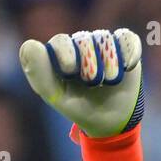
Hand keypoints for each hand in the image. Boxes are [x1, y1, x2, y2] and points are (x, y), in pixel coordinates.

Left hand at [19, 28, 142, 137]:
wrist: (110, 122)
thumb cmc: (79, 108)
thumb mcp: (56, 97)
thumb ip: (39, 74)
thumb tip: (31, 44)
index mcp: (59, 54)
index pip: (60, 42)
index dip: (66, 54)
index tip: (71, 72)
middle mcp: (80, 45)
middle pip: (84, 40)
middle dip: (90, 64)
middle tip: (93, 83)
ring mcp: (102, 44)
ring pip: (105, 39)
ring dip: (110, 63)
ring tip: (111, 81)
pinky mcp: (125, 47)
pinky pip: (127, 39)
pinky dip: (128, 52)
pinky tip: (128, 67)